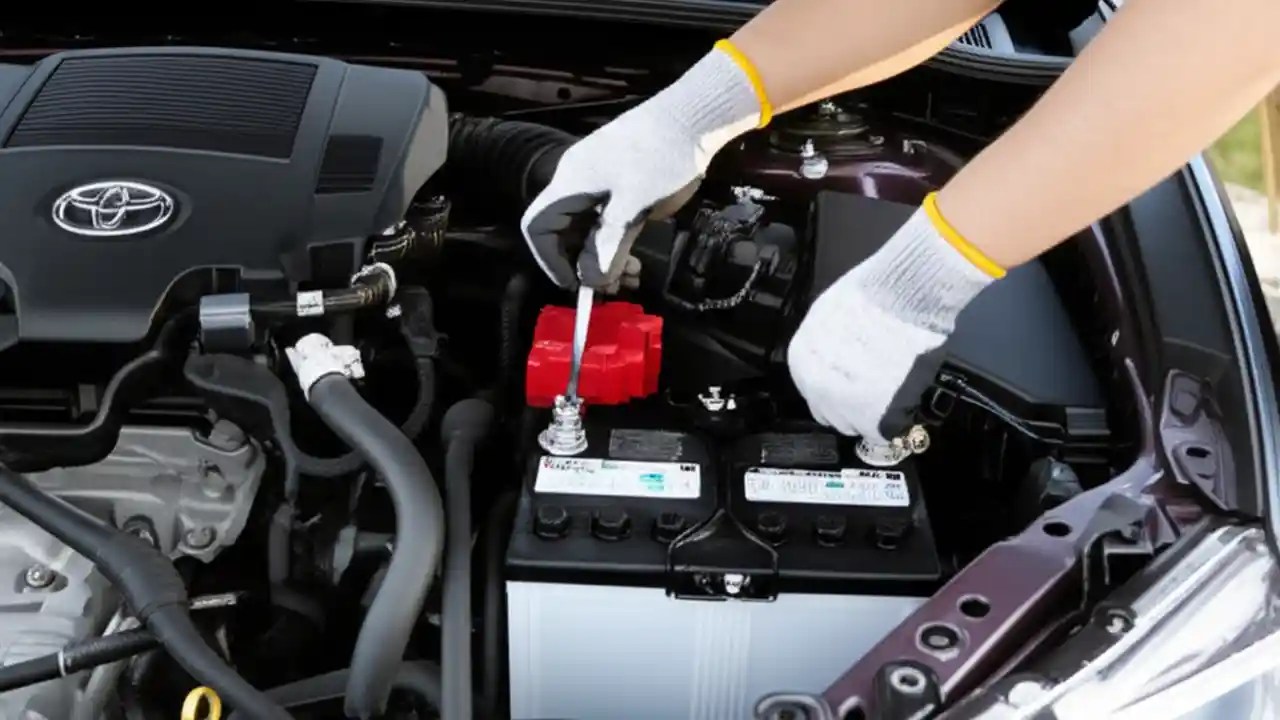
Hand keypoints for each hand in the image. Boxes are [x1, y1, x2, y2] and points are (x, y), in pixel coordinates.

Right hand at [520, 111, 701, 290]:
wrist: (693, 118)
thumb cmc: (661, 156)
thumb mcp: (635, 204)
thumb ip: (610, 243)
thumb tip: (593, 280)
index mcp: (571, 182)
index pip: (539, 226)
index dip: (549, 260)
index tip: (574, 285)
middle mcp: (578, 184)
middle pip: (564, 234)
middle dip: (584, 265)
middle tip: (612, 287)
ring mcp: (599, 185)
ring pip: (588, 232)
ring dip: (604, 259)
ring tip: (631, 278)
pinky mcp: (620, 188)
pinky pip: (607, 223)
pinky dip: (617, 246)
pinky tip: (636, 262)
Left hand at [787, 205, 995, 442]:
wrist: (902, 297)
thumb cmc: (869, 295)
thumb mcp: (829, 314)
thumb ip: (825, 344)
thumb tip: (836, 356)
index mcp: (801, 361)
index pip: (813, 391)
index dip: (836, 388)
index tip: (854, 384)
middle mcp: (816, 388)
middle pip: (831, 412)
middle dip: (852, 405)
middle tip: (877, 390)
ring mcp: (844, 405)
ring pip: (855, 425)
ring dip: (872, 412)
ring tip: (892, 391)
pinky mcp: (875, 416)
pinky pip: (881, 432)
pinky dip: (893, 422)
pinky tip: (901, 405)